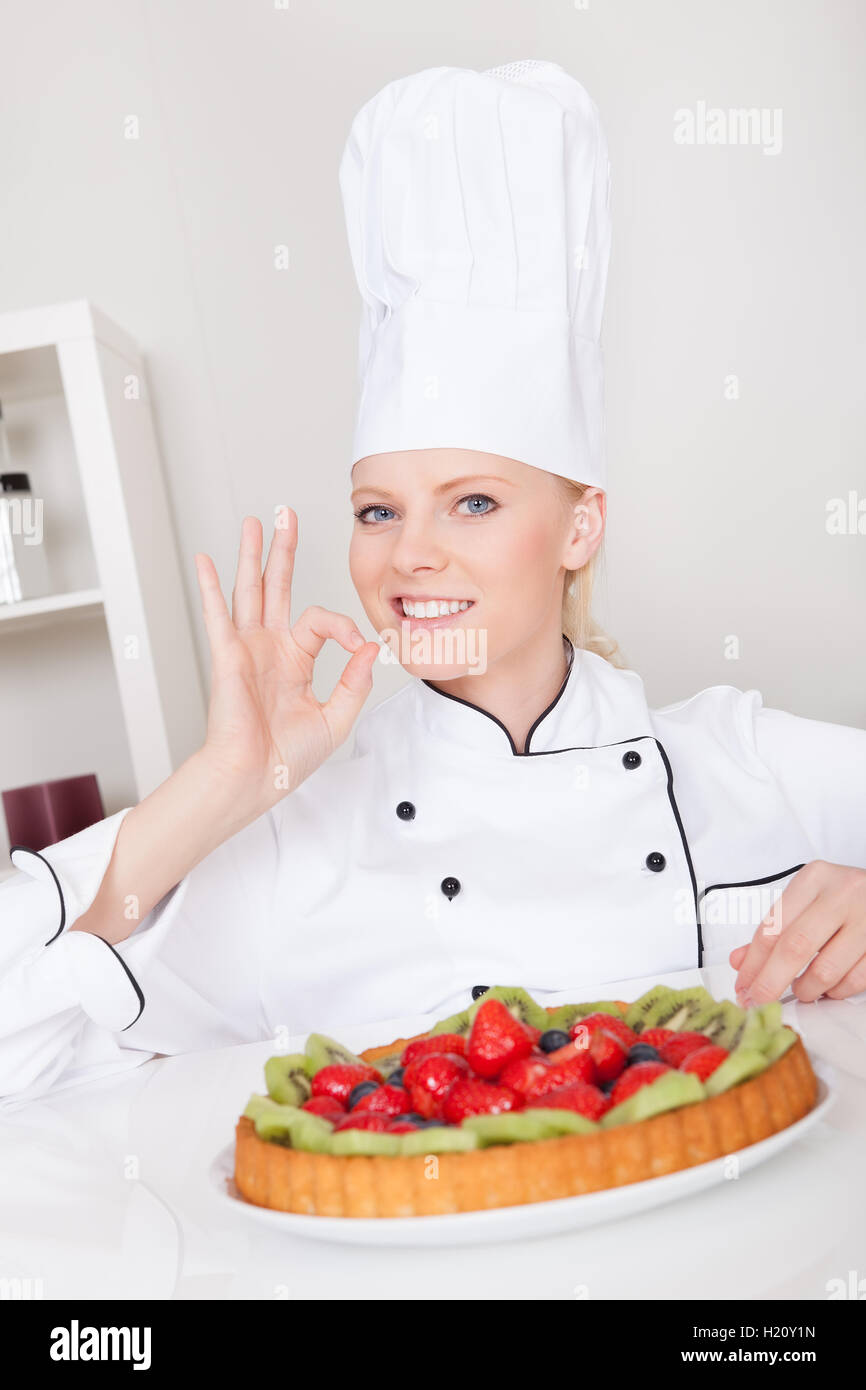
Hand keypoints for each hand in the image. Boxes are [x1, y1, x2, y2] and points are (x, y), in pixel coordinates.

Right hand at [193, 512, 379, 811]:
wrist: (255, 779)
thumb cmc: (288, 758)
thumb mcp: (337, 718)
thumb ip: (355, 681)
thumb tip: (371, 646)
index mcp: (296, 660)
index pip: (322, 621)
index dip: (345, 627)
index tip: (361, 646)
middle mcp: (270, 648)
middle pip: (277, 587)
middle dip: (282, 551)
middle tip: (285, 515)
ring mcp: (247, 649)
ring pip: (250, 591)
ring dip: (251, 555)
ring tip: (254, 522)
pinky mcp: (228, 657)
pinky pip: (218, 615)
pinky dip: (210, 587)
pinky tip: (204, 560)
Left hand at [730, 860, 865, 1004]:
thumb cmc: (845, 896)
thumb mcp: (808, 900)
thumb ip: (775, 929)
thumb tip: (740, 961)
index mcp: (815, 878)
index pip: (773, 925)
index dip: (753, 962)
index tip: (743, 985)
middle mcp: (842, 894)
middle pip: (794, 947)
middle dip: (771, 982)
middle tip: (759, 1000)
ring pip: (825, 969)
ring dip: (806, 989)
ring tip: (801, 990)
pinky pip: (854, 980)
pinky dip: (836, 992)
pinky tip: (829, 988)